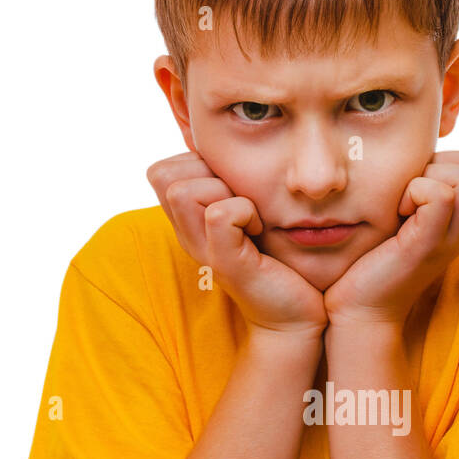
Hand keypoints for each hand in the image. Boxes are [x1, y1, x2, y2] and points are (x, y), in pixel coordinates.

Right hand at [147, 151, 327, 336]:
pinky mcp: (226, 264)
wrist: (297, 313)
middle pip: (163, 174)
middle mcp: (188, 235)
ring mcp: (203, 251)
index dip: (195, 165)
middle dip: (206, 173)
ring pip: (183, 190)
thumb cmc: (280, 261)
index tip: (231, 188)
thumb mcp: (248, 212)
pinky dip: (244, 211)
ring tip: (250, 215)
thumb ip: (231, 183)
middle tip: (241, 198)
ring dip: (224, 190)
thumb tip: (225, 144)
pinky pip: (219, 213)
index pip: (161, 170)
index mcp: (189, 221)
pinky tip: (259, 229)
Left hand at [322, 151, 458, 328]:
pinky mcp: (427, 245)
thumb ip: (416, 188)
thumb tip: (415, 154)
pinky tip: (395, 213)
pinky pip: (440, 195)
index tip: (416, 185)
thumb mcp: (402, 217)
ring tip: (401, 204)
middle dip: (442, 164)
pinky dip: (414, 191)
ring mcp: (449, 238)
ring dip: (428, 178)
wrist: (359, 311)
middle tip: (408, 193)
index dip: (451, 161)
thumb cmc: (370, 263)